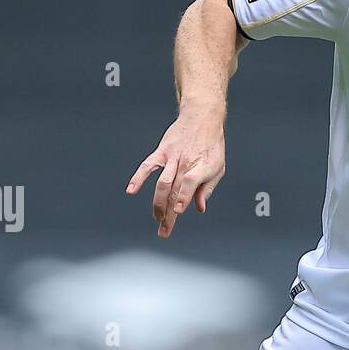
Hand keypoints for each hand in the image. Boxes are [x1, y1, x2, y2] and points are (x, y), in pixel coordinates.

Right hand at [126, 111, 225, 237]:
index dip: (184, 197)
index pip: (190, 183)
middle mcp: (186, 163)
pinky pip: (148, 166)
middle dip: (169, 213)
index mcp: (202, 167)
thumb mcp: (218, 168)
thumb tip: (199, 208)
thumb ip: (207, 188)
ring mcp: (173, 158)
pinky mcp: (162, 152)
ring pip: (162, 183)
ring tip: (157, 219)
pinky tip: (131, 190)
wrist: (201, 118)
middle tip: (164, 232)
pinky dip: (138, 177)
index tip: (177, 212)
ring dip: (157, 203)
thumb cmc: (212, 146)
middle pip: (175, 191)